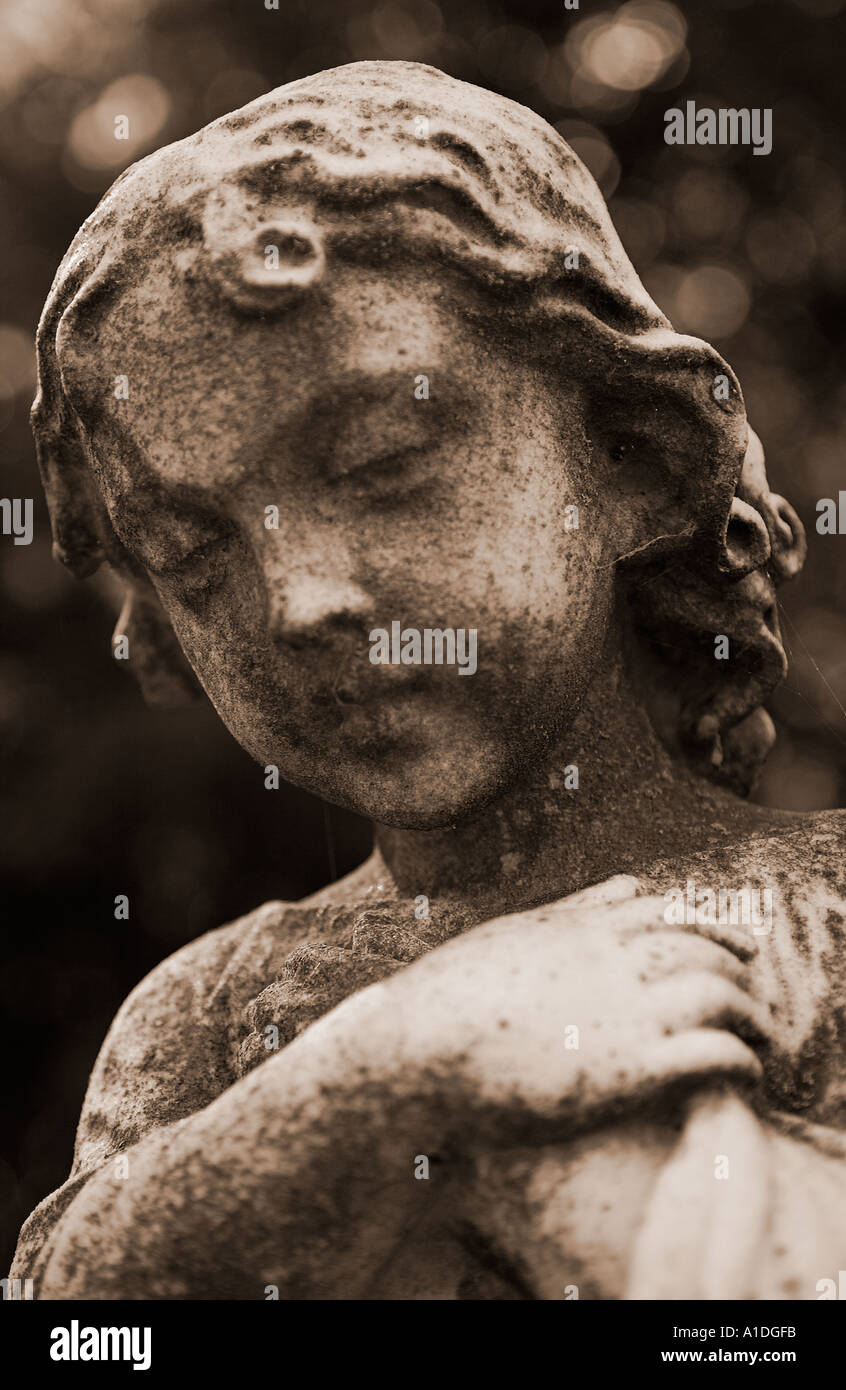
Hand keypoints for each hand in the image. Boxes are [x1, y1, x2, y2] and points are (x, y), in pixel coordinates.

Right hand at [380, 875, 772, 1147]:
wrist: (413, 1052)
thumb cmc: (444, 999)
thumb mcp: (509, 934)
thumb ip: (572, 910)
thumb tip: (623, 884)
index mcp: (578, 927)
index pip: (667, 909)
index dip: (710, 925)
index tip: (735, 945)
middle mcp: (609, 959)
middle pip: (702, 949)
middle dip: (738, 969)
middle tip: (753, 994)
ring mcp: (622, 1012)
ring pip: (719, 994)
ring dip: (751, 1014)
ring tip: (761, 1036)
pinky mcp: (629, 1071)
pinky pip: (712, 1055)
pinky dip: (743, 1062)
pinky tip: (748, 1075)